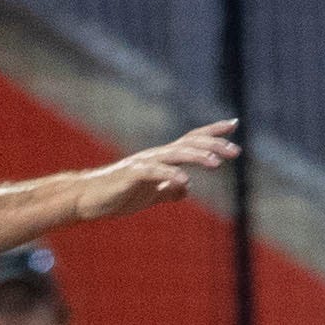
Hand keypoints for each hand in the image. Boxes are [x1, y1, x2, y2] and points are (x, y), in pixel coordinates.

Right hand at [71, 121, 240, 222]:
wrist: (88, 199)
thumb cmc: (117, 195)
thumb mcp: (149, 195)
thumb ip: (167, 191)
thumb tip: (186, 190)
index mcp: (162, 159)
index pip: (191, 139)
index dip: (212, 132)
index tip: (234, 124)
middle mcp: (155, 155)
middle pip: (189, 143)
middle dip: (213, 144)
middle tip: (236, 151)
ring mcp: (143, 164)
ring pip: (175, 154)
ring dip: (197, 156)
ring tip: (216, 163)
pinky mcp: (131, 175)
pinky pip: (153, 173)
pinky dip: (170, 176)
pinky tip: (185, 183)